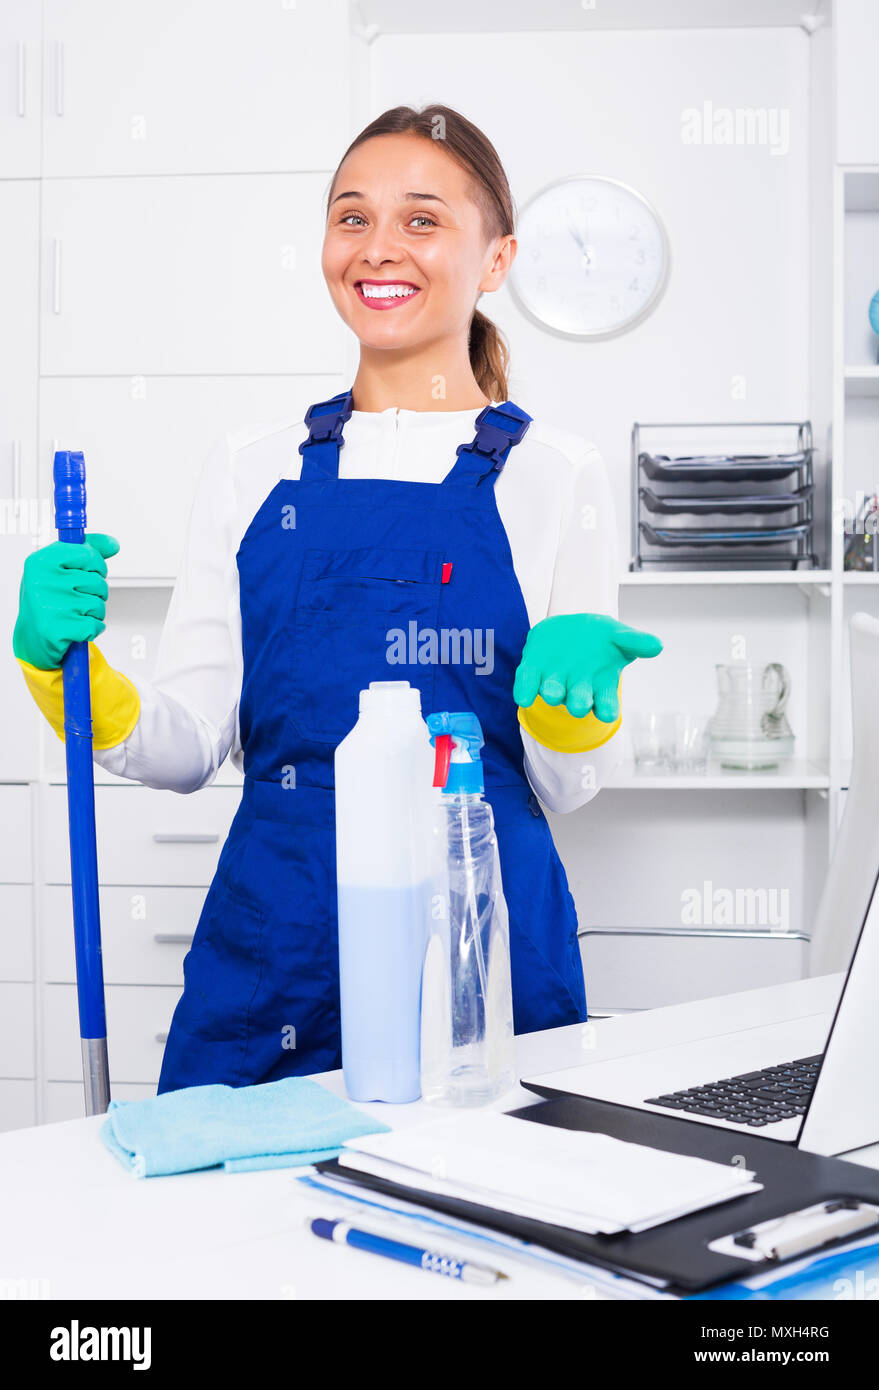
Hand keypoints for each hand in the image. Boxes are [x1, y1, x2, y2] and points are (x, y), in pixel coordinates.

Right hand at [12, 533, 118, 669]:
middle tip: (77, 597)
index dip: (97, 565)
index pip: (89, 554)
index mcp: (41, 561)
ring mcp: (49, 606)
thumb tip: (113, 544)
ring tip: (75, 613)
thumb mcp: (60, 568)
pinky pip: (95, 625)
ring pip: (98, 604)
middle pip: (97, 582)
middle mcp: (42, 582)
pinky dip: (92, 629)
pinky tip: (76, 628)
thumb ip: (87, 551)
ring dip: (94, 612)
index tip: (92, 571)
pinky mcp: (58, 630)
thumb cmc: (50, 597)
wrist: (32, 635)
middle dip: (96, 592)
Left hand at [513, 613, 661, 723]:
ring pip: (552, 695)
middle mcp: (577, 691)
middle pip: (578, 704)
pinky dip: (524, 691)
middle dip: (578, 704)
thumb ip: (635, 641)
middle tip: (579, 703)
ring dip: (552, 694)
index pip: (606, 705)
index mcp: (600, 687)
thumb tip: (657, 645)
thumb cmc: (599, 639)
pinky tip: (524, 695)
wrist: (569, 629)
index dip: (607, 710)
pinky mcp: (532, 674)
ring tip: (552, 691)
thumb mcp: (619, 636)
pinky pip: (525, 687)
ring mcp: (554, 683)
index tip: (608, 712)